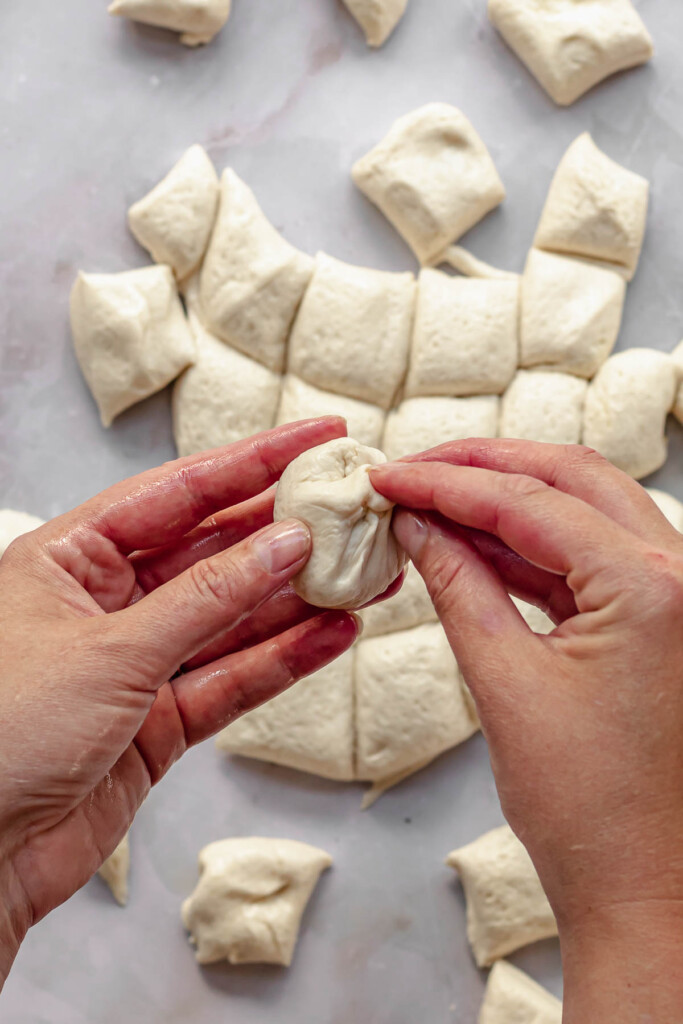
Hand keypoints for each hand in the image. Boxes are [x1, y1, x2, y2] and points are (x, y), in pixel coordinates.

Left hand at [0, 418, 361, 988]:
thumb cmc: (2, 735)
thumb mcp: (112, 649)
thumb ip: (208, 598)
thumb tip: (283, 544)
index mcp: (70, 558)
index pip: (178, 492)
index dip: (254, 461)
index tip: (317, 439)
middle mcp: (105, 603)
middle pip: (214, 553)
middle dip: (287, 534)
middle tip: (355, 512)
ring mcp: (136, 664)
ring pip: (233, 619)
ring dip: (299, 600)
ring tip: (366, 576)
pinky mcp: (158, 723)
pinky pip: (232, 679)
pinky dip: (284, 660)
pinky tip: (334, 635)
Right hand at [370, 440, 682, 1022]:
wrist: (643, 890)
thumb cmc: (589, 811)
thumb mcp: (505, 685)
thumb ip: (457, 588)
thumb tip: (417, 528)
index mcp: (651, 589)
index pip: (530, 503)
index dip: (447, 482)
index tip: (391, 476)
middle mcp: (679, 577)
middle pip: (571, 478)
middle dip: (486, 466)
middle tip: (415, 468)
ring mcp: (675, 597)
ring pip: (583, 510)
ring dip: (506, 503)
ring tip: (431, 502)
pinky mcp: (657, 620)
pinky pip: (587, 559)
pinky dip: (528, 548)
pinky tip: (470, 545)